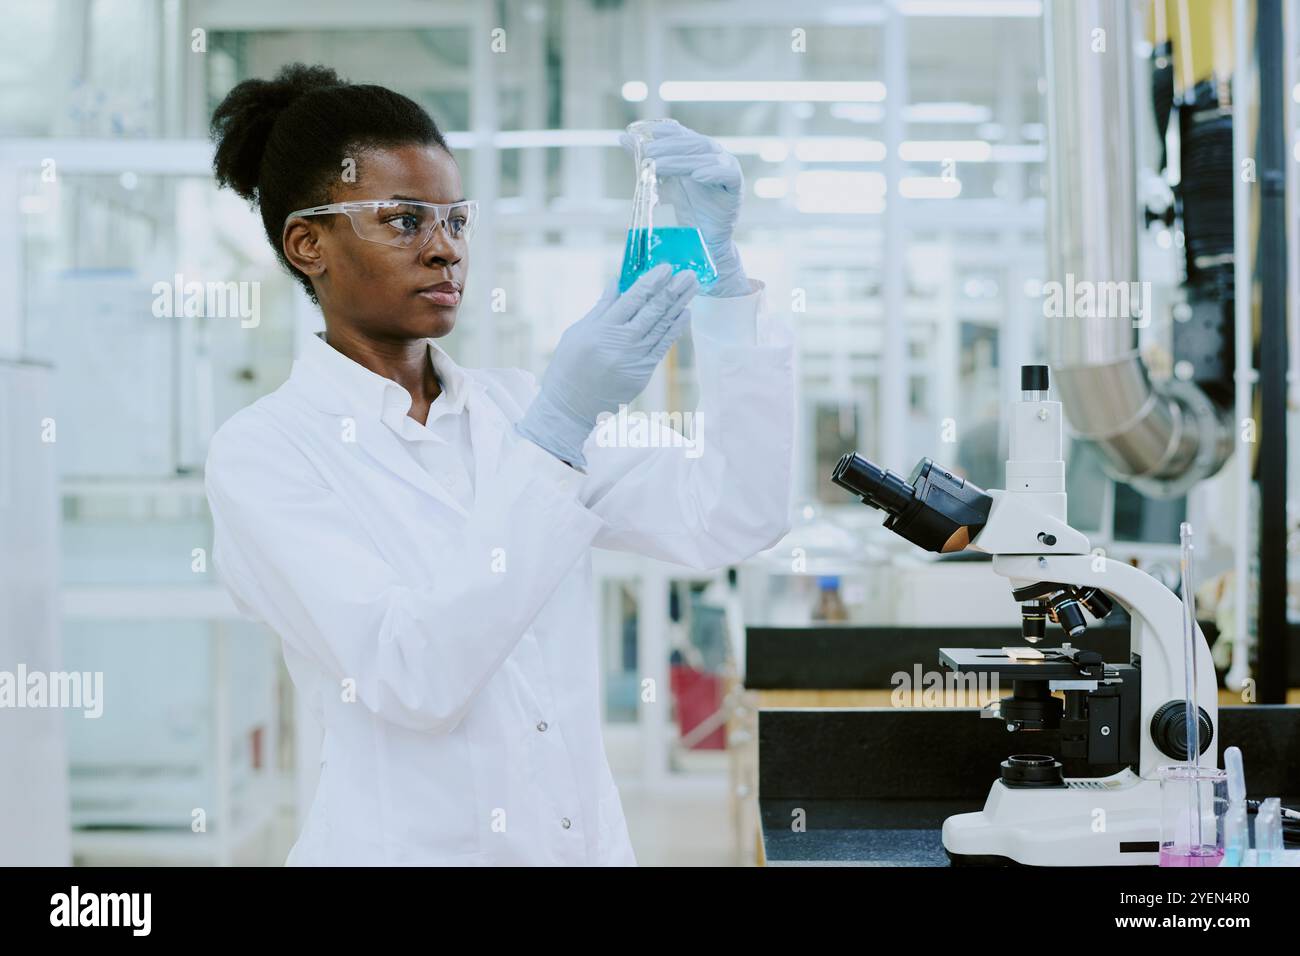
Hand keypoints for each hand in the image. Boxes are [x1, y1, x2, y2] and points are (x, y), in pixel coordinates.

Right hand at [515, 264, 698, 469]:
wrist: (570, 407)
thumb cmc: (569, 366)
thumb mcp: (577, 332)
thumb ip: (601, 307)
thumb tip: (617, 281)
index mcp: (601, 329)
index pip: (633, 299)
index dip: (652, 282)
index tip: (666, 267)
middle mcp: (621, 343)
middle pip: (653, 311)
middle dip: (673, 290)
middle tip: (689, 274)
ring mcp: (634, 359)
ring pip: (662, 327)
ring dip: (679, 305)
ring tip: (692, 288)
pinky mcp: (642, 373)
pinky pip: (662, 346)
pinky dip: (675, 329)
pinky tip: (685, 314)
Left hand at [619, 120, 749, 296]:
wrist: (703, 241)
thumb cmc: (684, 210)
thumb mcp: (660, 182)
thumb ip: (646, 160)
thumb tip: (623, 138)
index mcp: (698, 152)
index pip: (683, 134)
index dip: (667, 131)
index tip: (649, 133)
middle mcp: (714, 156)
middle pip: (694, 144)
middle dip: (669, 147)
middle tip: (648, 153)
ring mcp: (727, 169)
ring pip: (707, 157)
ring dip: (682, 160)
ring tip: (660, 166)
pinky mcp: (735, 188)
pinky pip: (728, 174)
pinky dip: (714, 172)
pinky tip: (697, 175)